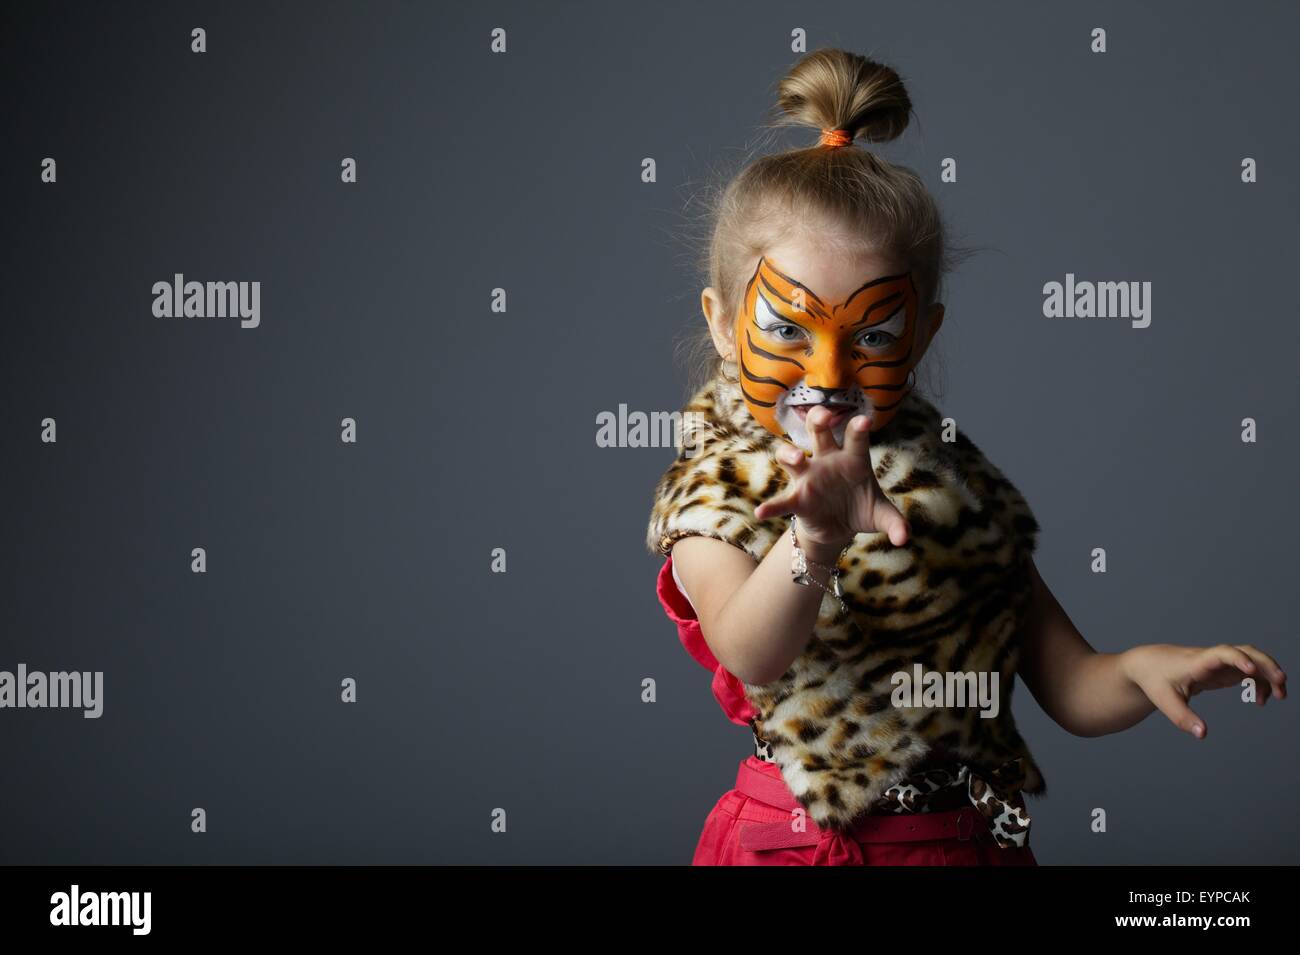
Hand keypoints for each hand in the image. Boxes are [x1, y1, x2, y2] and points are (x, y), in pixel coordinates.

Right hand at [753, 407, 909, 551]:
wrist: (839, 527)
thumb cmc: (861, 509)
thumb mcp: (881, 516)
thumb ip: (895, 523)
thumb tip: (904, 538)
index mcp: (853, 459)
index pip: (856, 439)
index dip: (858, 429)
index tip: (864, 421)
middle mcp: (827, 461)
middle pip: (819, 432)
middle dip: (818, 420)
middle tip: (823, 416)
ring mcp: (809, 478)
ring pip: (793, 457)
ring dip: (790, 454)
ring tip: (797, 458)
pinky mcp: (798, 499)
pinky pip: (782, 501)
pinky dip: (772, 506)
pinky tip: (762, 512)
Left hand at [1121, 643, 1286, 737]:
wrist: (1148, 664)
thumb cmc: (1155, 679)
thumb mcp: (1164, 700)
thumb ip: (1183, 717)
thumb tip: (1202, 734)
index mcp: (1197, 663)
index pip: (1221, 653)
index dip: (1238, 658)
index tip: (1251, 669)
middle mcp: (1212, 659)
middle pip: (1245, 651)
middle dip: (1266, 664)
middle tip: (1281, 683)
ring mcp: (1219, 663)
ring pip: (1251, 659)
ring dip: (1269, 673)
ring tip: (1280, 696)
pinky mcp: (1222, 670)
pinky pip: (1248, 672)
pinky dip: (1259, 683)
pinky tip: (1260, 700)